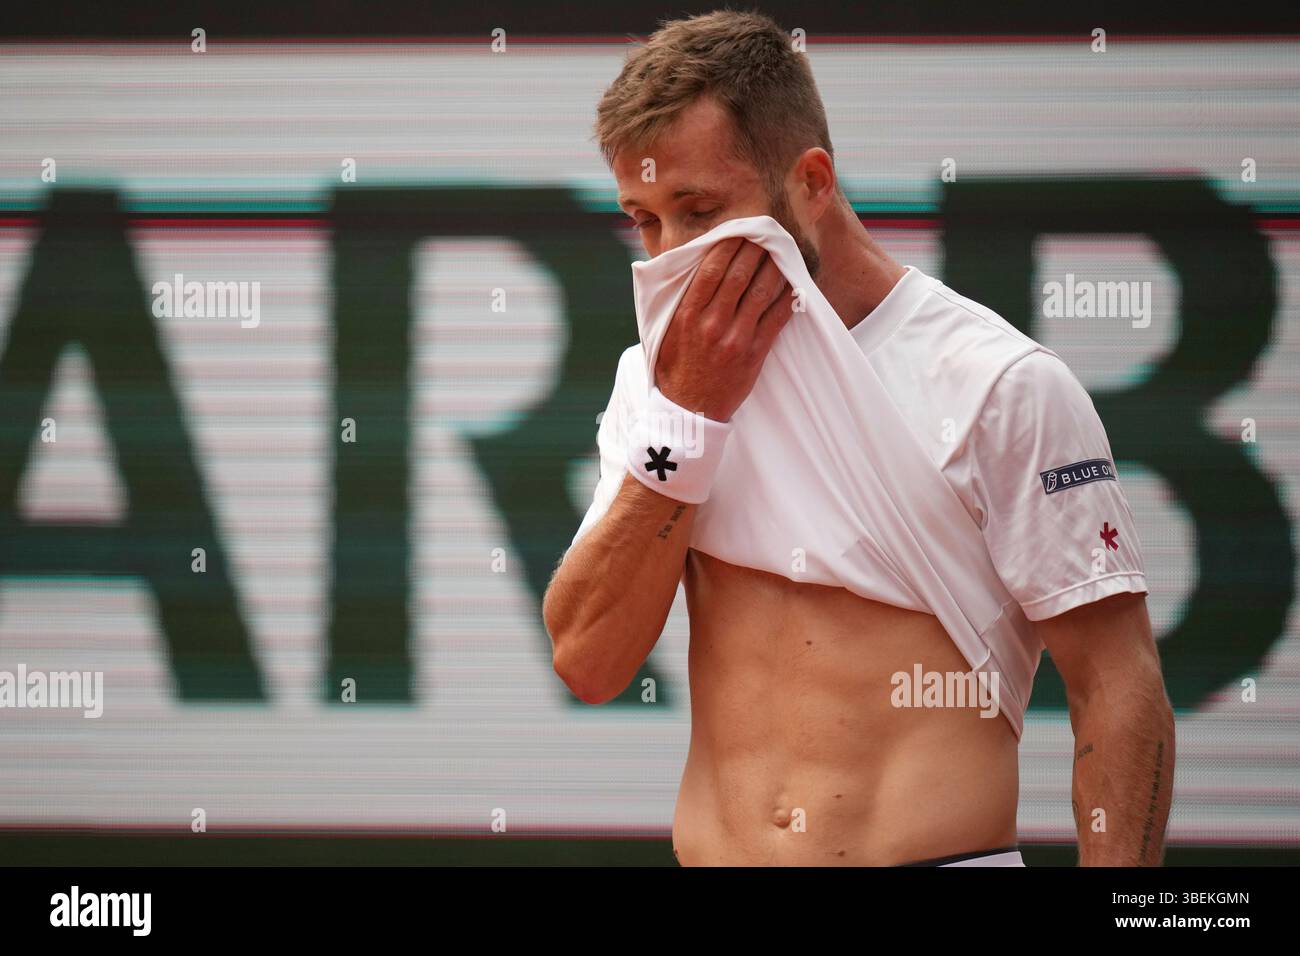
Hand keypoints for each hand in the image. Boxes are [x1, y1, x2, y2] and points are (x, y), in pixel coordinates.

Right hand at [654, 237, 795, 421]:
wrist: (688, 411)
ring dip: (774, 268)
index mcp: (686, 315)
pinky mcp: (754, 354)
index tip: (737, 232)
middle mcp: (711, 324)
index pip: (710, 270)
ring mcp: (735, 339)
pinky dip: (787, 298)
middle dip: (754, 250)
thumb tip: (689, 269)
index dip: (727, 246)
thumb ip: (677, 303)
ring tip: (780, 252)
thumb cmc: (675, 368)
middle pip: (738, 275)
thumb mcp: (664, 333)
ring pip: (761, 293)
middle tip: (764, 234)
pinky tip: (793, 283)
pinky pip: (776, 318)